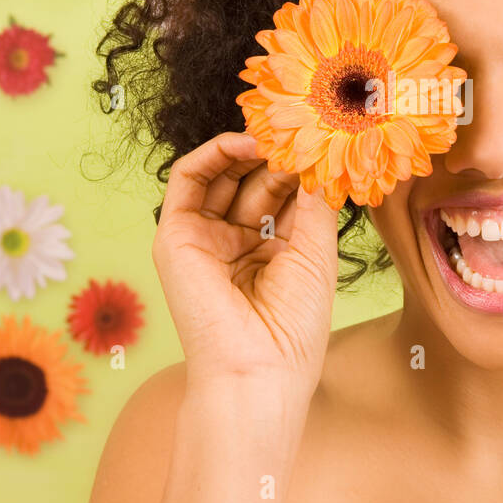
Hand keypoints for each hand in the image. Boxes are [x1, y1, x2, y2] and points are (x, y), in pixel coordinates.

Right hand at [151, 132, 339, 396]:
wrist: (256, 370)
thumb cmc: (293, 327)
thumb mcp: (316, 254)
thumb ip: (313, 202)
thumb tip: (318, 156)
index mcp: (272, 254)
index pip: (286, 197)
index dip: (303, 170)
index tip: (326, 144)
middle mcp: (237, 244)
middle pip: (257, 182)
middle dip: (280, 157)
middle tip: (304, 132)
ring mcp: (206, 239)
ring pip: (224, 176)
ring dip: (251, 150)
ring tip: (281, 135)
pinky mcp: (176, 235)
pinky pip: (188, 180)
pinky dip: (214, 154)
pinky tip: (248, 145)